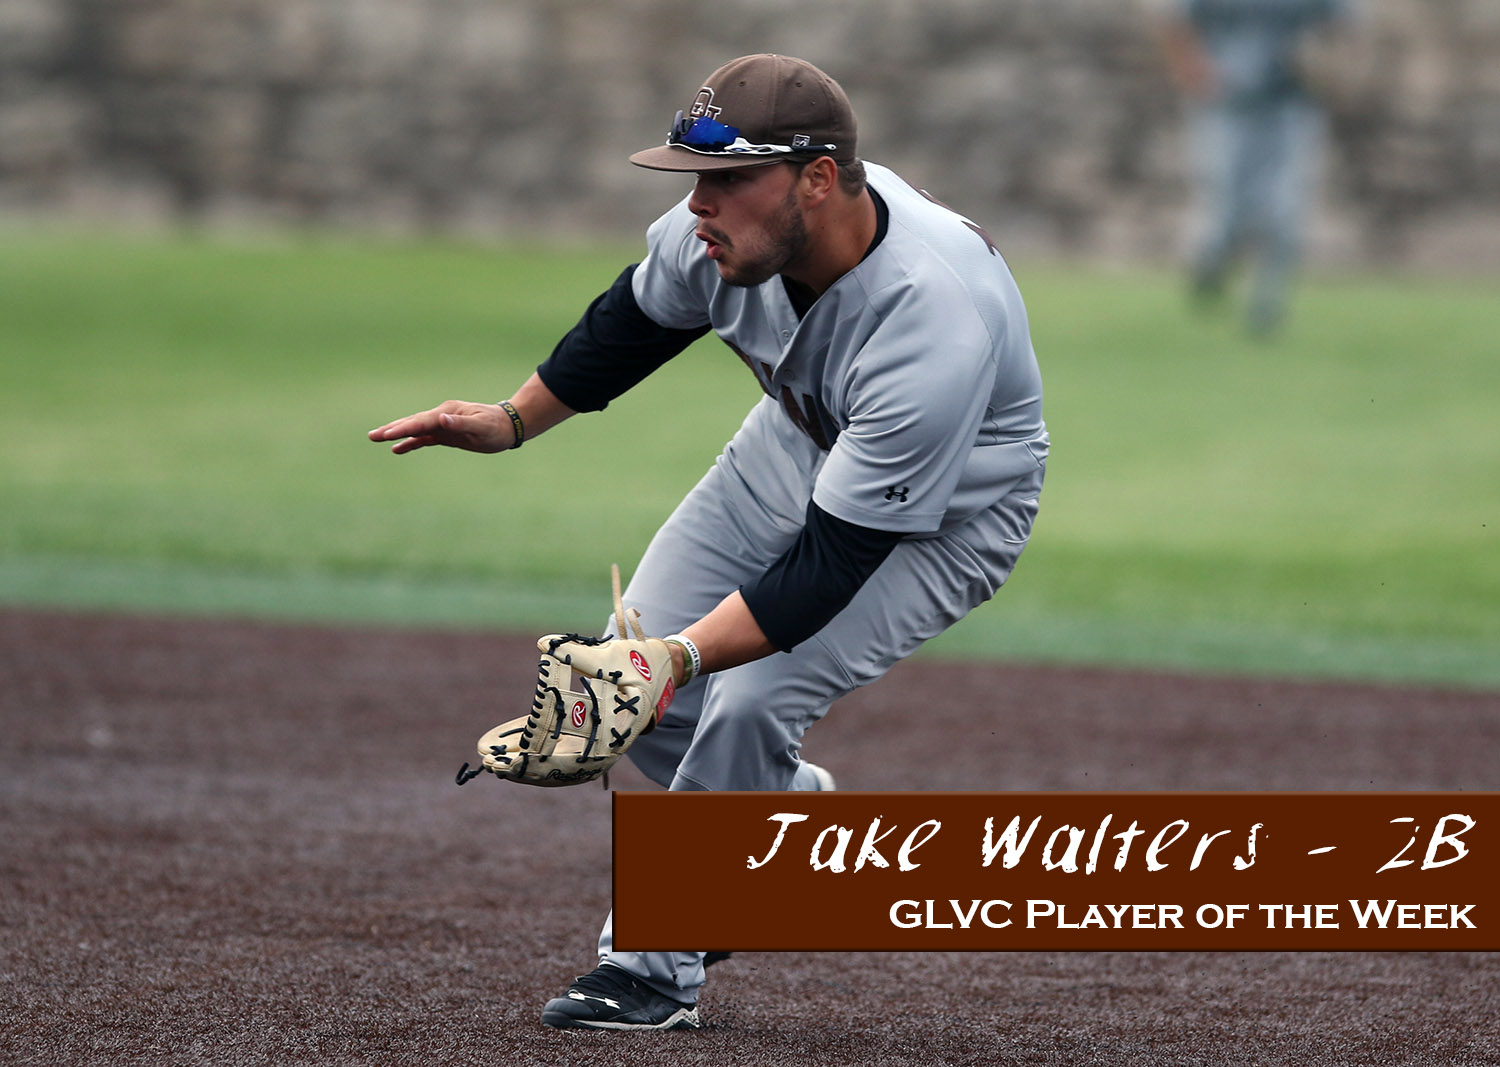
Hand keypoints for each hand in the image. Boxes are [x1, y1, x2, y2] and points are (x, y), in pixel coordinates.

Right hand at [368, 400, 513, 454]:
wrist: (508, 426)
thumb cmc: (496, 427)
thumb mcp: (481, 427)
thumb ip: (461, 423)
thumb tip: (441, 419)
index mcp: (448, 412)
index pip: (422, 421)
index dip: (405, 428)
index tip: (388, 435)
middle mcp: (442, 416)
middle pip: (413, 422)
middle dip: (393, 429)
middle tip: (373, 436)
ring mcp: (442, 424)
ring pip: (415, 429)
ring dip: (397, 434)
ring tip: (376, 438)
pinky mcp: (446, 434)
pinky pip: (424, 438)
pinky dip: (410, 442)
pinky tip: (397, 449)